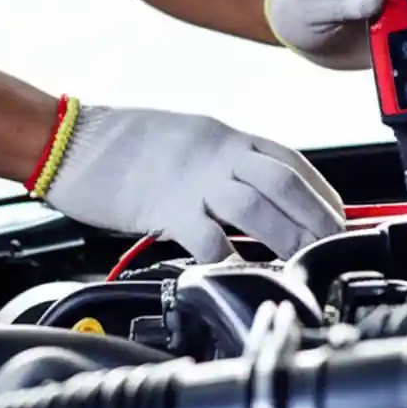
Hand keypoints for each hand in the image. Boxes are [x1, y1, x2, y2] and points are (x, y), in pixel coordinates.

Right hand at [44, 105, 345, 261]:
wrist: (70, 141)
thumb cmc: (118, 142)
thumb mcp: (185, 137)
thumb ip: (220, 159)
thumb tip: (249, 189)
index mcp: (224, 135)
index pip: (290, 160)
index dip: (320, 190)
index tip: (336, 215)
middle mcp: (218, 152)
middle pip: (285, 184)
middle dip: (317, 218)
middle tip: (334, 245)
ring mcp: (194, 179)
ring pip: (259, 208)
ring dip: (288, 238)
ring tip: (303, 262)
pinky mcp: (167, 207)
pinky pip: (210, 237)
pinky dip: (231, 258)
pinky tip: (242, 272)